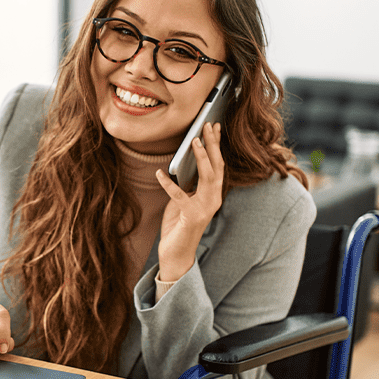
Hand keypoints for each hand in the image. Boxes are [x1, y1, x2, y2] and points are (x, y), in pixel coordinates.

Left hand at [154, 122, 224, 281]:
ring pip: (207, 177)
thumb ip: (188, 182)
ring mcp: (205, 208)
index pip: (219, 165)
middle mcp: (214, 200)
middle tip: (208, 125)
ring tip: (193, 142)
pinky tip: (159, 173)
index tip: (215, 126)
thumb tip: (183, 161)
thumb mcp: (184, 198)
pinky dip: (169, 184)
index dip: (217, 145)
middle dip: (212, 144)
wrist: (176, 253)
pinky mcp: (191, 216)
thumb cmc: (179, 224)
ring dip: (200, 158)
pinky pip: (180, 195)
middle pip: (217, 167)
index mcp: (214, 194)